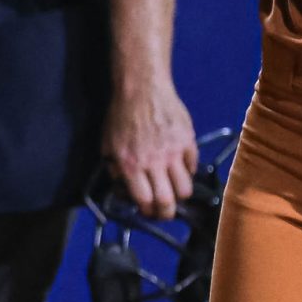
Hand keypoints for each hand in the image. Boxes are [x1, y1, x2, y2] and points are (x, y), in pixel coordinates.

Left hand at [104, 74, 198, 218]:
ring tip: (174, 190)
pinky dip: (188, 171)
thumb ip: (115, 172)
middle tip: (164, 211)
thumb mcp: (107, 147)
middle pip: (167, 202)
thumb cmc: (121, 116)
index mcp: (131, 165)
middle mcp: (154, 162)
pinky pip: (194, 166)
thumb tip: (125, 193)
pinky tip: (180, 166)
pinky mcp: (188, 140)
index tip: (148, 212)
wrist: (141, 87)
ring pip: (185, 188)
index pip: (145, 202)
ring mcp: (174, 152)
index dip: (148, 213)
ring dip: (179, 194)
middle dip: (166, 214)